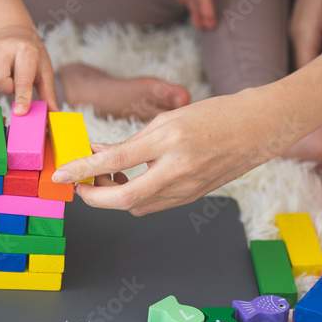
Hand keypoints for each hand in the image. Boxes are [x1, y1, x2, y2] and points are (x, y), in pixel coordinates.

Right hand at [0, 25, 57, 114]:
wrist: (13, 34)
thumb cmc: (30, 56)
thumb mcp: (44, 71)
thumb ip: (48, 94)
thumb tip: (53, 114)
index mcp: (25, 50)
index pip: (22, 79)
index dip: (22, 97)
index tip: (20, 112)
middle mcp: (2, 48)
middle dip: (7, 88)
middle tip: (15, 80)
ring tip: (5, 74)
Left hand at [51, 89, 301, 214]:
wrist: (260, 128)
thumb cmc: (216, 115)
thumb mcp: (168, 120)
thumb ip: (133, 140)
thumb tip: (98, 153)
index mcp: (170, 142)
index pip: (116, 161)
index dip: (83, 171)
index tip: (61, 174)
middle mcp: (179, 170)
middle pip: (124, 199)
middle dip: (94, 197)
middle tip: (78, 185)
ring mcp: (188, 188)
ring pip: (137, 206)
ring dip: (114, 196)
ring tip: (104, 175)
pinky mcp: (193, 197)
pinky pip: (154, 204)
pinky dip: (134, 196)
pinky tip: (128, 179)